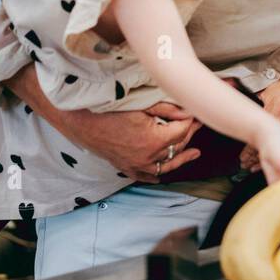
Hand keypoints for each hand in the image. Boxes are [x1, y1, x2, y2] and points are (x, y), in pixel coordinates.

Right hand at [1, 66, 201, 181]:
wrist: (79, 119)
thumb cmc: (109, 108)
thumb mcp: (142, 104)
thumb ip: (168, 109)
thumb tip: (190, 112)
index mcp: (154, 140)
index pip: (182, 131)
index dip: (193, 121)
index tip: (199, 113)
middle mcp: (147, 157)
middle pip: (176, 146)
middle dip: (190, 134)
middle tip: (198, 123)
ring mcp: (135, 165)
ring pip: (165, 165)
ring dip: (181, 158)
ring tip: (195, 153)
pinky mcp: (124, 166)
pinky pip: (144, 175)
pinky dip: (156, 174)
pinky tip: (163, 173)